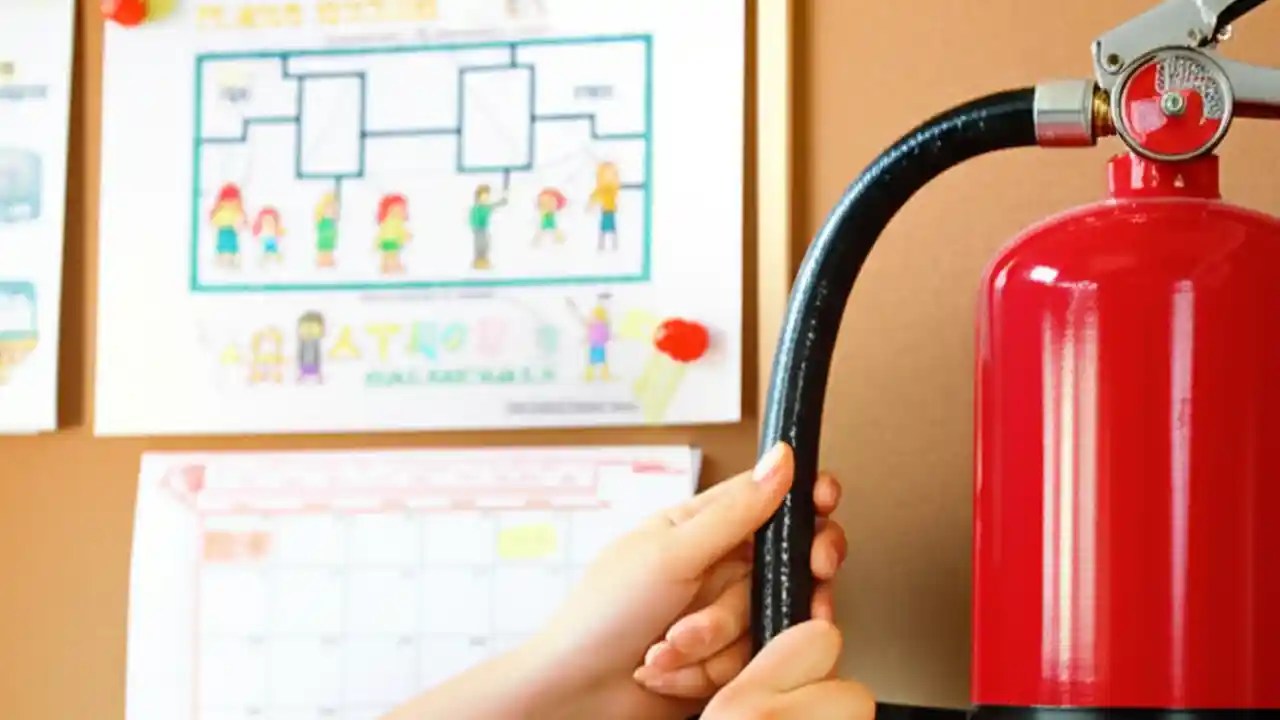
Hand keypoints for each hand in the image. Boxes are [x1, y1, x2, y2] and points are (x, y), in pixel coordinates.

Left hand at [523, 442, 846, 719]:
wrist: (579, 694)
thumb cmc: (602, 615)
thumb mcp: (671, 552)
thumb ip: (736, 510)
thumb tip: (781, 459)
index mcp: (702, 526)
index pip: (771, 498)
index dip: (807, 499)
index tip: (826, 503)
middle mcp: (718, 567)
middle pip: (786, 563)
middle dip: (784, 579)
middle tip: (801, 578)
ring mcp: (724, 614)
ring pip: (769, 617)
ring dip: (720, 639)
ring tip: (674, 642)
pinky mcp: (727, 659)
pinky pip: (755, 659)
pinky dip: (714, 670)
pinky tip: (678, 667)